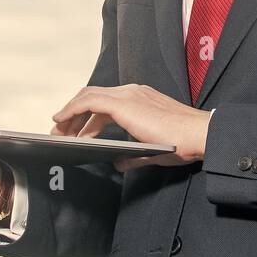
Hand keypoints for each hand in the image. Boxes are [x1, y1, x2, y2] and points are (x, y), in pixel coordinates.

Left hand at [50, 83, 211, 171]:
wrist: (197, 134)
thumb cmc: (182, 143)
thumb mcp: (152, 151)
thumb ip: (134, 156)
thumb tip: (120, 163)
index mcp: (140, 99)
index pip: (105, 103)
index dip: (87, 118)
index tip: (75, 132)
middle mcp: (132, 92)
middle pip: (93, 97)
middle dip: (74, 116)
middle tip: (62, 133)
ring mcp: (128, 95)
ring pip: (88, 97)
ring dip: (70, 114)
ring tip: (60, 131)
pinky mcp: (123, 103)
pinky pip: (89, 101)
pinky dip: (72, 109)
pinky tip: (62, 121)